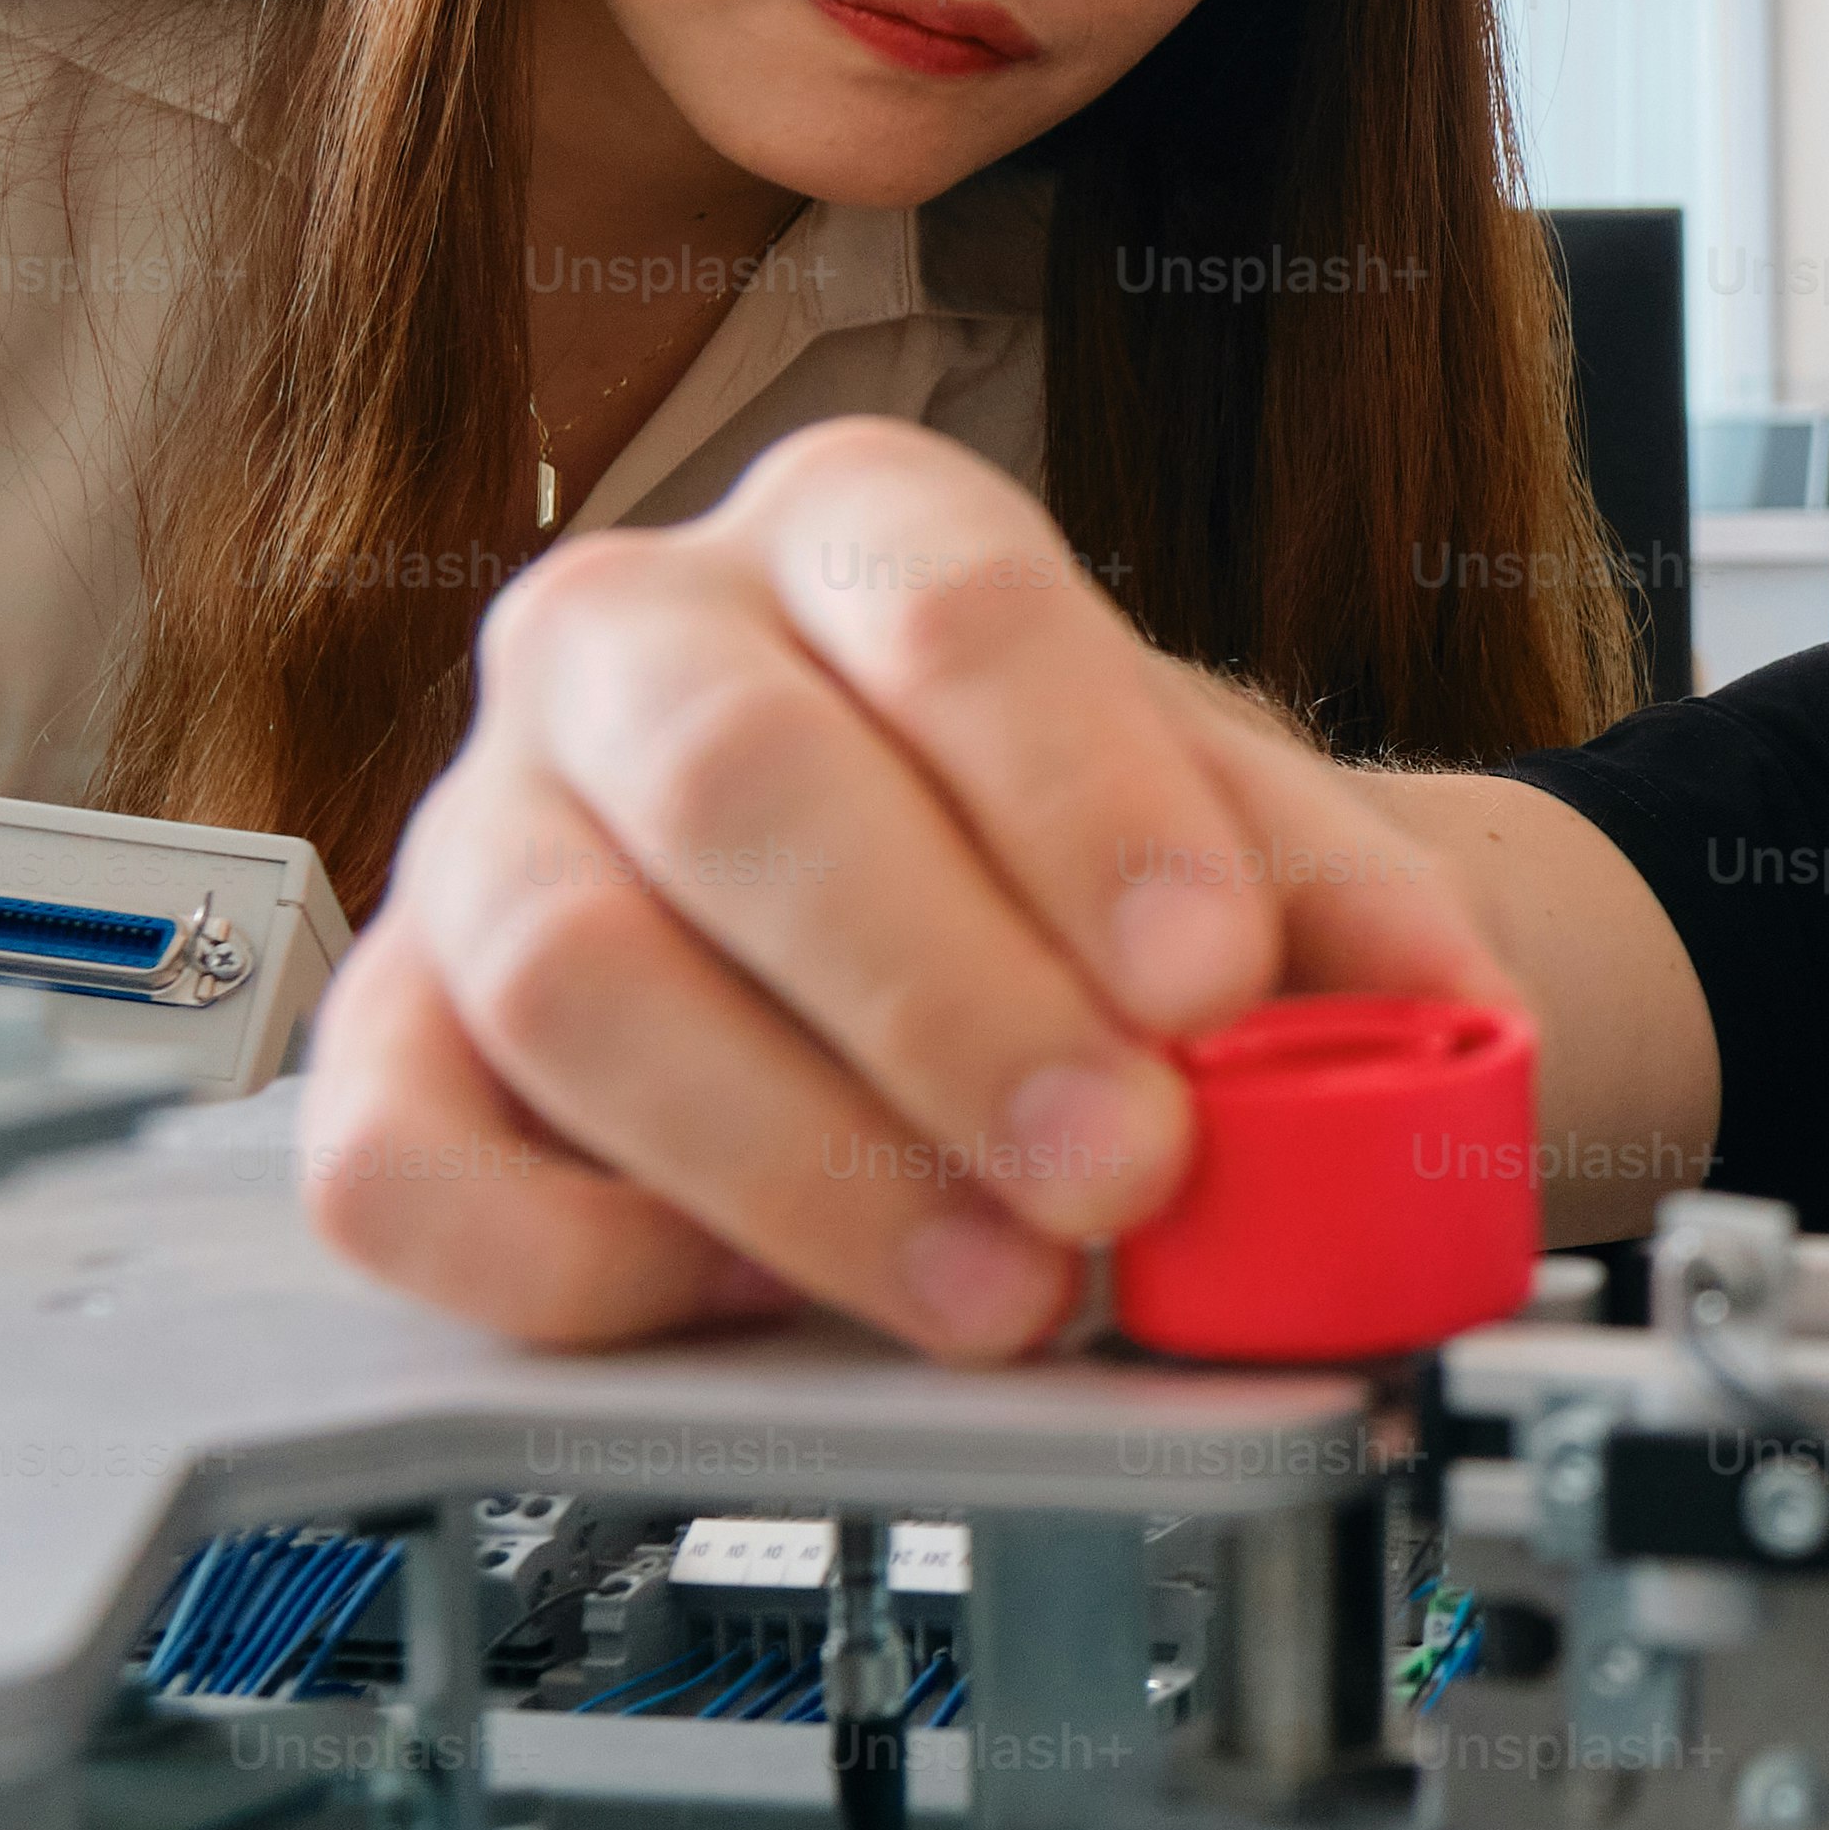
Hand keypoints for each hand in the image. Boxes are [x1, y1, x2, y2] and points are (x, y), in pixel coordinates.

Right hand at [300, 418, 1516, 1354]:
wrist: (968, 922)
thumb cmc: (1070, 858)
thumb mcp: (1236, 841)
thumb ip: (1346, 917)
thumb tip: (1442, 1022)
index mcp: (852, 527)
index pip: (951, 612)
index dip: (1082, 803)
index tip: (1209, 984)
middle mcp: (630, 641)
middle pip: (742, 786)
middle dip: (950, 1008)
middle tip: (1125, 1171)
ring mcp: (480, 835)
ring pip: (570, 979)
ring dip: (802, 1161)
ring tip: (1002, 1287)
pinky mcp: (386, 1044)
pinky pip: (400, 1164)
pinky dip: (582, 1260)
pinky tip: (757, 1302)